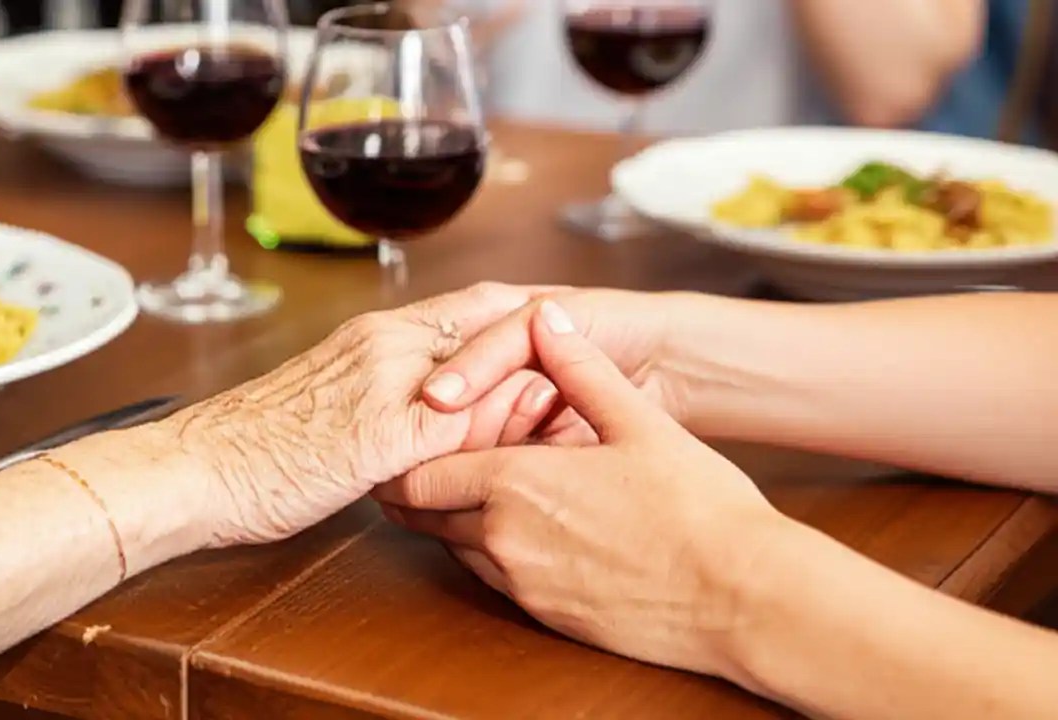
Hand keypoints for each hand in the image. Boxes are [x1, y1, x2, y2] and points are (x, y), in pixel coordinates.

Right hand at [162, 283, 562, 544]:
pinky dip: (504, 421)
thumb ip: (377, 400)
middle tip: (592, 354)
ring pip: (482, 364)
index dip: (518, 319)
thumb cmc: (252, 449)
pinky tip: (539, 432)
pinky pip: (460, 421)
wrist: (194, 469)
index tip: (560, 336)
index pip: (467, 311)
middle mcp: (383, 345)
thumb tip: (420, 419)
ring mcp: (384, 384)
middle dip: (542, 334)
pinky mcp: (381, 433)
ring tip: (582, 392)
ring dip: (535, 374)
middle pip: (487, 321)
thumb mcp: (327, 409)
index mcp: (371, 336)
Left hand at [374, 300, 786, 680]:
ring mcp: (522, 587)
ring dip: (457, 518)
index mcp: (514, 485)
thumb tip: (548, 320)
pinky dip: (491, 551)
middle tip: (436, 455)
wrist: (743, 598)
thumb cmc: (699, 507)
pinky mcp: (546, 618)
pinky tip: (529, 528)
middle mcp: (502, 542)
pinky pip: (493, 580)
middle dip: (421, 486)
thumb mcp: (639, 423)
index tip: (423, 433)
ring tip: (486, 486)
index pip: (419, 473)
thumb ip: (581, 370)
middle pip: (423, 516)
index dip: (412, 452)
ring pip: (454, 549)